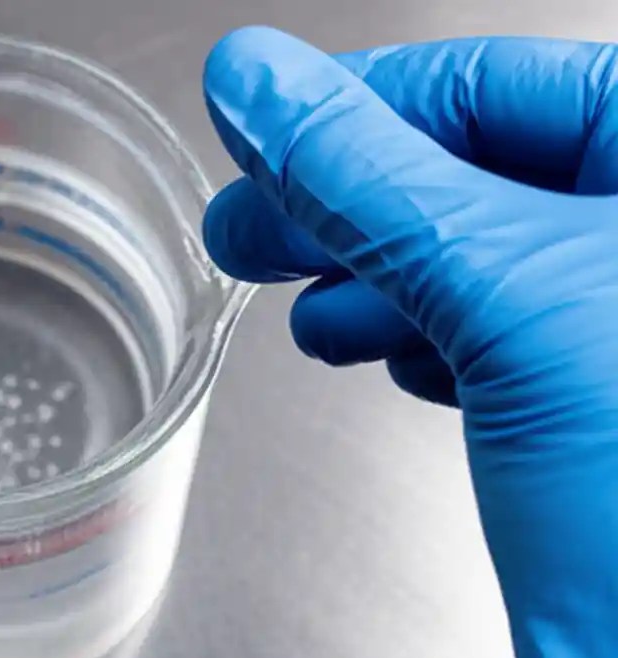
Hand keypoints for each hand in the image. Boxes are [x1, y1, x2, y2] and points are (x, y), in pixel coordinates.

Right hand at [204, 27, 617, 657]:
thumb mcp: (502, 294)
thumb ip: (368, 174)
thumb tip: (258, 82)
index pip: (494, 82)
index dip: (358, 104)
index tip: (256, 122)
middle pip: (470, 171)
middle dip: (343, 201)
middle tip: (243, 226)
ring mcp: (616, 325)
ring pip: (469, 258)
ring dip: (367, 276)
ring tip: (296, 300)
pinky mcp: (593, 408)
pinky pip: (487, 336)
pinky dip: (417, 339)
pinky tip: (384, 355)